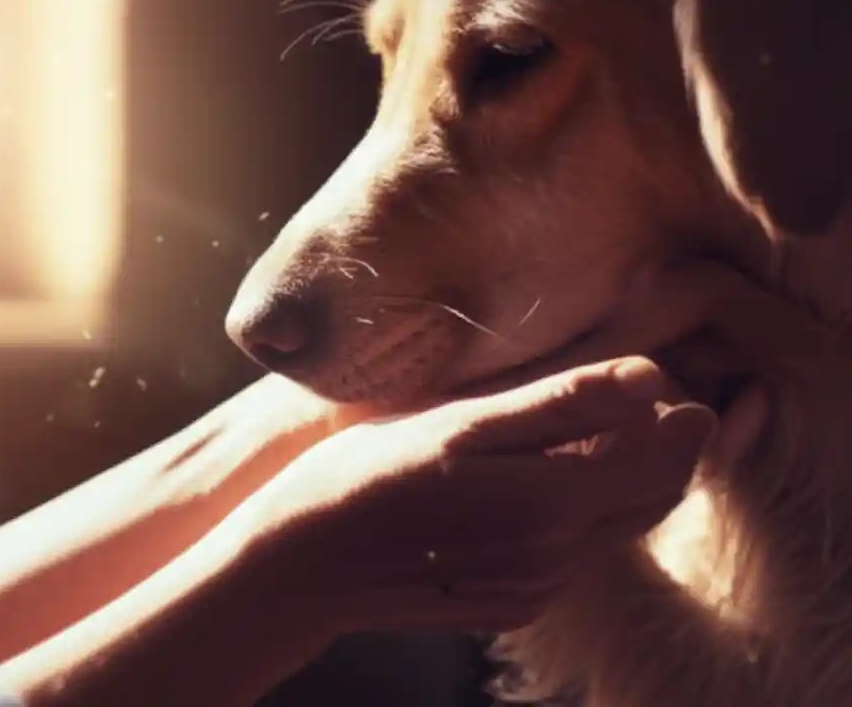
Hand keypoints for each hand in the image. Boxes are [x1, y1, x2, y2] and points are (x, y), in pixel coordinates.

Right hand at [235, 356, 715, 635]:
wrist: (301, 566)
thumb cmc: (365, 476)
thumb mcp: (458, 422)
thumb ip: (562, 402)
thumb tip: (654, 379)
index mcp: (551, 506)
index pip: (666, 456)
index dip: (679, 412)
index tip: (659, 377)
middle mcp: (557, 560)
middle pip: (655, 496)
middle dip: (665, 445)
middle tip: (634, 397)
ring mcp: (536, 589)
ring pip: (620, 526)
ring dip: (625, 477)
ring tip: (584, 430)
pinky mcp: (514, 604)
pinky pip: (578, 554)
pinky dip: (583, 511)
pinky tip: (535, 479)